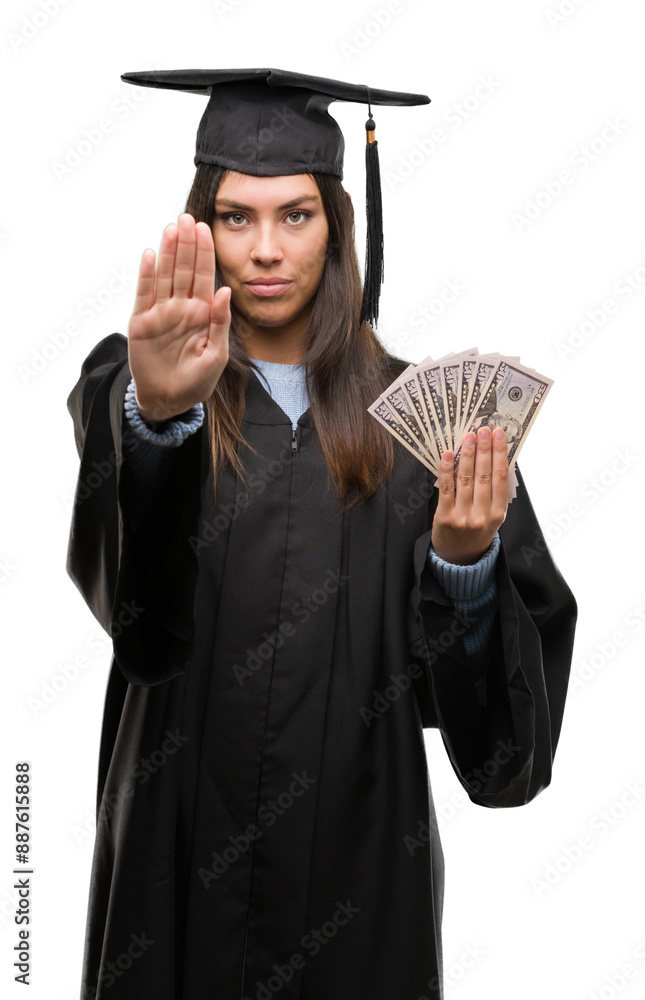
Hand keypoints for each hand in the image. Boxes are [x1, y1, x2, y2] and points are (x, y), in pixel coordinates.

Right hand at [127, 213, 230, 421]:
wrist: (168, 400)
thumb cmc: (197, 381)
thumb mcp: (216, 355)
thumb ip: (221, 323)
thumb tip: (226, 290)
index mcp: (203, 313)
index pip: (205, 276)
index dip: (205, 253)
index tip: (206, 229)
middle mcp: (182, 307)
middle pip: (184, 269)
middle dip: (187, 244)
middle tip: (187, 218)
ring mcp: (161, 313)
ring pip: (165, 276)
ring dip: (167, 252)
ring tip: (171, 228)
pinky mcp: (142, 321)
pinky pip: (144, 294)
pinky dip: (146, 275)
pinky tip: (149, 255)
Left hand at [430, 427, 507, 564]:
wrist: (459, 559)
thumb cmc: (477, 531)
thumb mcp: (493, 516)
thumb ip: (495, 492)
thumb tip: (495, 457)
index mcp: (498, 513)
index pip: (501, 478)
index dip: (500, 454)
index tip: (499, 435)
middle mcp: (482, 515)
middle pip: (484, 476)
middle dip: (484, 450)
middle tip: (484, 430)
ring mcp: (463, 517)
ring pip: (465, 480)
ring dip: (467, 455)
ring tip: (469, 437)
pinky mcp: (444, 517)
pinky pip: (446, 489)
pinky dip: (446, 470)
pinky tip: (447, 455)